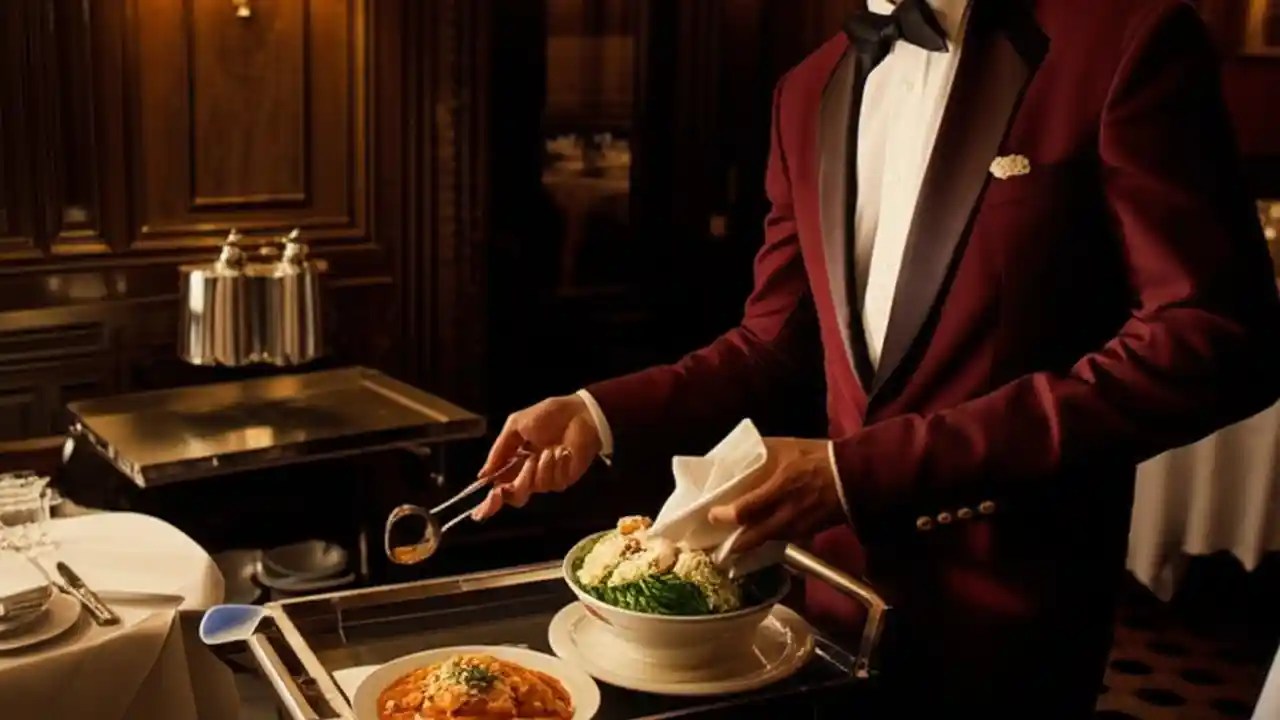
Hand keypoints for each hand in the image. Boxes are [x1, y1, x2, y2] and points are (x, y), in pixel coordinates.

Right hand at [471, 395, 602, 519]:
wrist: (578, 413)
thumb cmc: (548, 416)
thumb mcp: (516, 426)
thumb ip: (499, 450)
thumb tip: (483, 475)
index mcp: (516, 462)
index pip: (500, 487)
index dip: (491, 501)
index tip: (482, 509)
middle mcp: (530, 474)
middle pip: (516, 496)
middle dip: (515, 487)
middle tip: (524, 467)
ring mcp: (548, 478)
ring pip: (535, 487)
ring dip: (541, 467)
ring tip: (550, 449)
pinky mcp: (565, 478)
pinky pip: (553, 482)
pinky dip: (557, 465)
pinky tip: (564, 451)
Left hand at [707, 437, 845, 551]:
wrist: (853, 475)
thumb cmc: (817, 457)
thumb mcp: (786, 446)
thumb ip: (759, 451)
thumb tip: (735, 454)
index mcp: (778, 488)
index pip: (743, 511)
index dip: (724, 516)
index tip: (712, 514)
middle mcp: (785, 513)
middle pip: (750, 539)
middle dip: (730, 544)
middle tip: (715, 542)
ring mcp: (796, 527)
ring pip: (764, 543)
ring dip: (746, 544)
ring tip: (731, 541)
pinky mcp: (806, 533)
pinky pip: (779, 541)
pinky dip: (765, 541)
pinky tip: (757, 536)